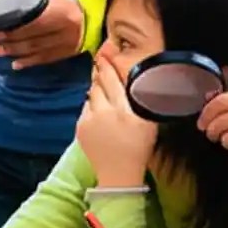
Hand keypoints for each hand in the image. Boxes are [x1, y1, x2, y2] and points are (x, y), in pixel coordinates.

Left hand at [0, 0, 83, 69]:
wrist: (96, 18)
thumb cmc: (72, 4)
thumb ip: (38, 3)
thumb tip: (12, 6)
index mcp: (61, 12)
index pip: (32, 23)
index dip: (13, 28)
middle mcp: (64, 30)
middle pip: (32, 37)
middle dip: (10, 41)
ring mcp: (66, 44)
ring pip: (37, 50)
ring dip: (15, 52)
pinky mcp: (67, 53)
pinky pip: (45, 59)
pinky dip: (29, 62)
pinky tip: (16, 64)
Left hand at [76, 54, 155, 186]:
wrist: (118, 173)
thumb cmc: (138, 147)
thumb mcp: (148, 123)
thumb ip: (140, 100)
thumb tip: (134, 81)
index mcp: (124, 110)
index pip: (112, 80)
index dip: (107, 65)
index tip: (104, 54)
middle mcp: (104, 113)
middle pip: (98, 85)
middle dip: (99, 75)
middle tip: (101, 65)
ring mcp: (89, 120)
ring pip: (90, 96)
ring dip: (96, 92)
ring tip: (103, 92)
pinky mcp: (80, 127)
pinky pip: (85, 109)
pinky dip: (91, 107)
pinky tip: (99, 113)